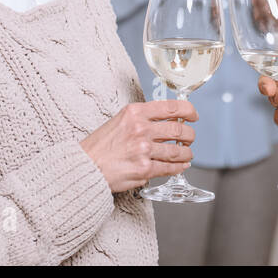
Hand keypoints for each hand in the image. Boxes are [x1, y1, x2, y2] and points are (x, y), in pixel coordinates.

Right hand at [80, 99, 198, 192]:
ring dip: (186, 153)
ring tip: (186, 154)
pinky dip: (179, 167)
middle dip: (189, 135)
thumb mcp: (119, 120)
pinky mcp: (144, 169)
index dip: (188, 111)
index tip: (193, 115)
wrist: (85, 166)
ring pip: (177, 150)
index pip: (171, 108)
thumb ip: (141, 119)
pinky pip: (169, 168)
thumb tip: (164, 121)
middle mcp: (140, 129)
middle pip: (178, 130)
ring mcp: (143, 150)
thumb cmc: (99, 146)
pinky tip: (181, 165)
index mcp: (134, 112)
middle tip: (189, 138)